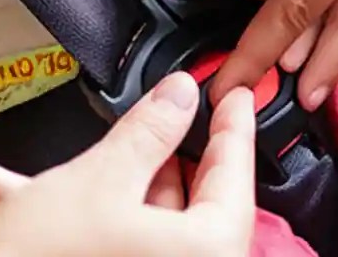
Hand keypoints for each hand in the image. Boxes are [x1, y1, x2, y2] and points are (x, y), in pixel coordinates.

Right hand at [0, 72, 257, 256]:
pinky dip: (148, 221)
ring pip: (184, 234)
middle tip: (196, 114)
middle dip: (199, 157)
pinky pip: (157, 252)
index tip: (237, 96)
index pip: (236, 177)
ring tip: (153, 146)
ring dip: (169, 188)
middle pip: (213, 209)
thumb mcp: (100, 176)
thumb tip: (179, 97)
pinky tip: (125, 196)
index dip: (235, 127)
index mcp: (208, 252)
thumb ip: (149, 131)